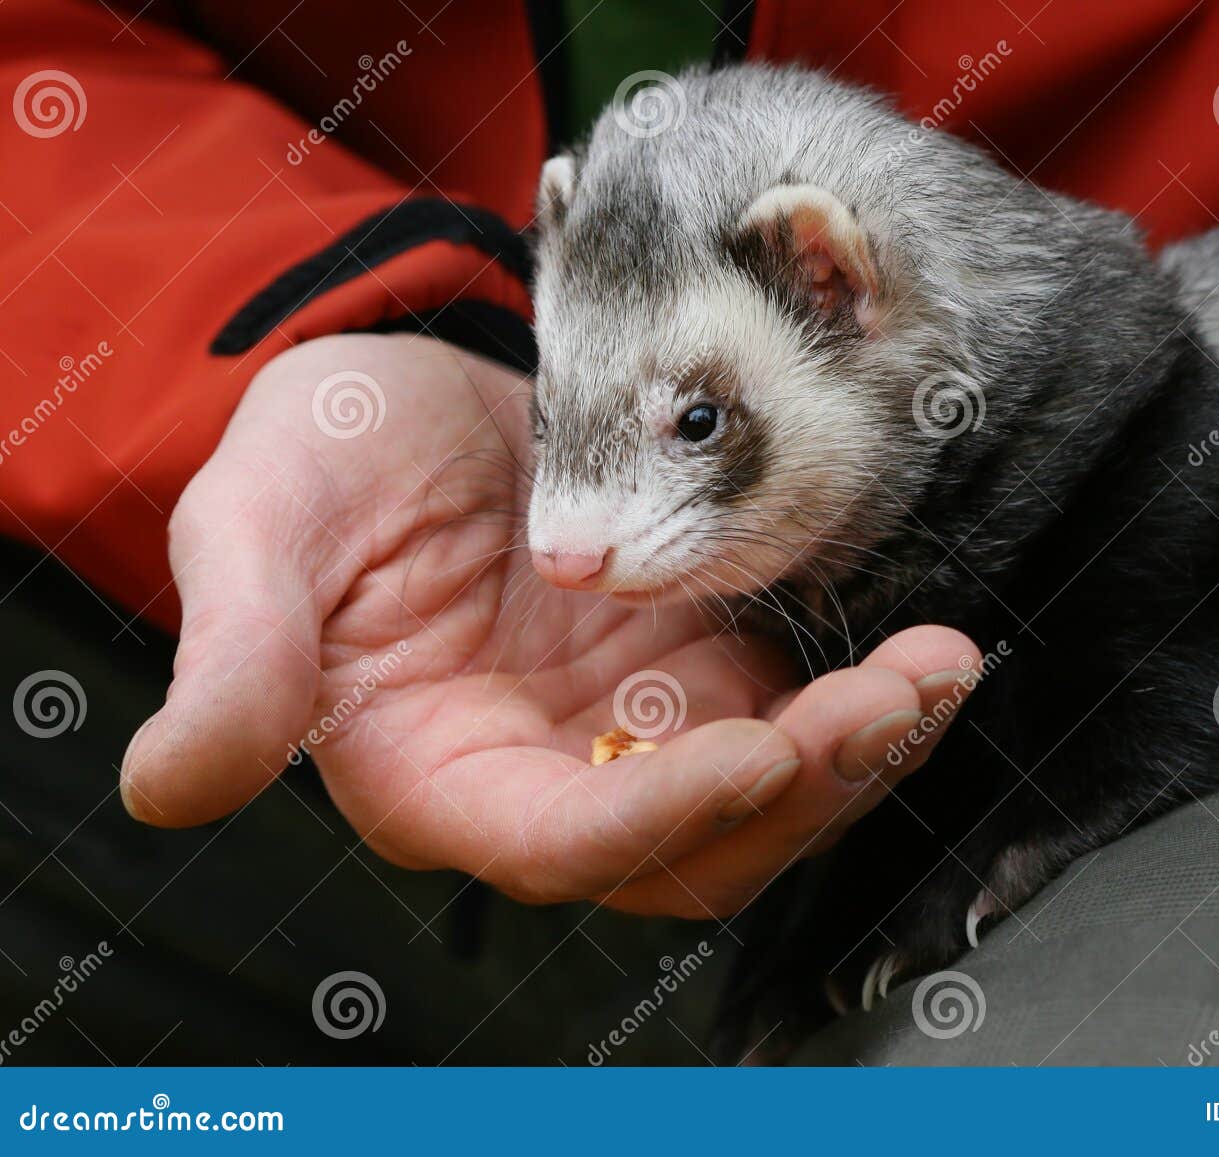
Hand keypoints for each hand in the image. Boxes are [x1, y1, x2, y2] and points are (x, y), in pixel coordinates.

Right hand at [121, 334, 979, 916]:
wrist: (413, 397)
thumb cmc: (321, 458)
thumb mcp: (259, 521)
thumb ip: (237, 653)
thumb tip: (170, 789)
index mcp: (442, 773)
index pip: (560, 844)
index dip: (659, 818)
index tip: (759, 753)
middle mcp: (556, 774)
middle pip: (697, 843)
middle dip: (807, 786)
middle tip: (899, 696)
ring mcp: (639, 724)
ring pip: (768, 792)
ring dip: (862, 748)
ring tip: (941, 669)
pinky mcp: (699, 662)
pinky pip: (798, 711)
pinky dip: (863, 692)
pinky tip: (924, 645)